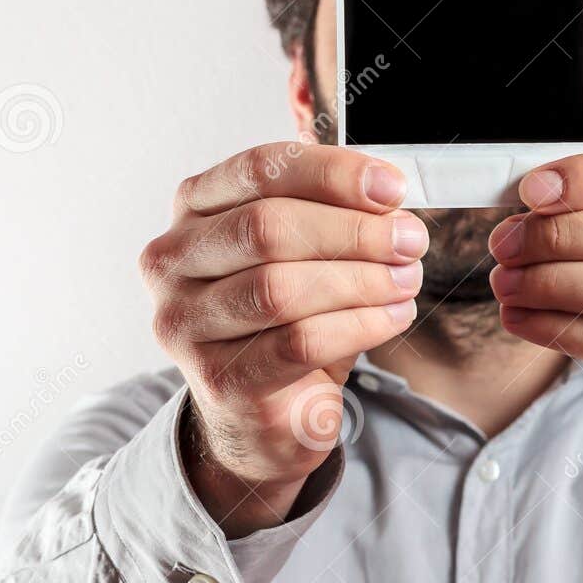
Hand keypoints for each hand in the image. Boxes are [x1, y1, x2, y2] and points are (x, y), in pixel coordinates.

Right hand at [139, 144, 426, 535]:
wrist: (258, 412)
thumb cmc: (284, 319)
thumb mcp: (302, 252)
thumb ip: (331, 211)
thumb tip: (388, 193)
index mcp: (193, 209)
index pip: (259, 169)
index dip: (332, 172)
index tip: (393, 188)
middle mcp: (173, 261)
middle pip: (267, 228)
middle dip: (353, 231)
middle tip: (410, 241)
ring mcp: (186, 323)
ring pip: (280, 288)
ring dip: (360, 280)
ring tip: (405, 281)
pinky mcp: (218, 379)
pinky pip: (298, 342)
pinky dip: (358, 325)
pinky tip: (392, 317)